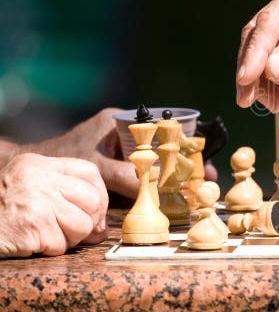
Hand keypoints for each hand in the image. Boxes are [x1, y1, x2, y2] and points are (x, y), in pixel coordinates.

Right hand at [0, 153, 107, 257]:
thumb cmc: (2, 211)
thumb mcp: (30, 188)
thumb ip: (67, 197)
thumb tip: (102, 226)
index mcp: (38, 164)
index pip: (89, 172)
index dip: (99, 195)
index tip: (93, 211)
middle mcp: (39, 178)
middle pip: (93, 200)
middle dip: (87, 221)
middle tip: (67, 228)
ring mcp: (37, 201)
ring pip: (83, 225)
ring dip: (69, 239)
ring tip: (46, 235)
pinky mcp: (33, 226)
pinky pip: (61, 245)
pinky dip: (50, 250)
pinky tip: (32, 242)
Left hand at [21, 108, 218, 197]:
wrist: (38, 174)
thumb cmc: (64, 160)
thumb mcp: (98, 168)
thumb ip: (127, 178)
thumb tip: (157, 191)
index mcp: (121, 119)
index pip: (162, 123)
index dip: (184, 138)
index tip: (201, 153)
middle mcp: (124, 129)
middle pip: (165, 141)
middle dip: (187, 158)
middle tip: (207, 174)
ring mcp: (122, 145)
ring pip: (157, 155)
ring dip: (176, 170)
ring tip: (197, 184)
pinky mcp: (119, 161)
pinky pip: (146, 167)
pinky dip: (160, 178)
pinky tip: (174, 190)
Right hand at [236, 0, 278, 111]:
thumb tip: (272, 69)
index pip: (271, 20)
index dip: (255, 52)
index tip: (245, 80)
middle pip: (260, 31)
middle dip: (252, 68)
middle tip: (248, 100)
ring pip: (265, 44)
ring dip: (263, 75)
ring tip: (271, 103)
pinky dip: (277, 72)